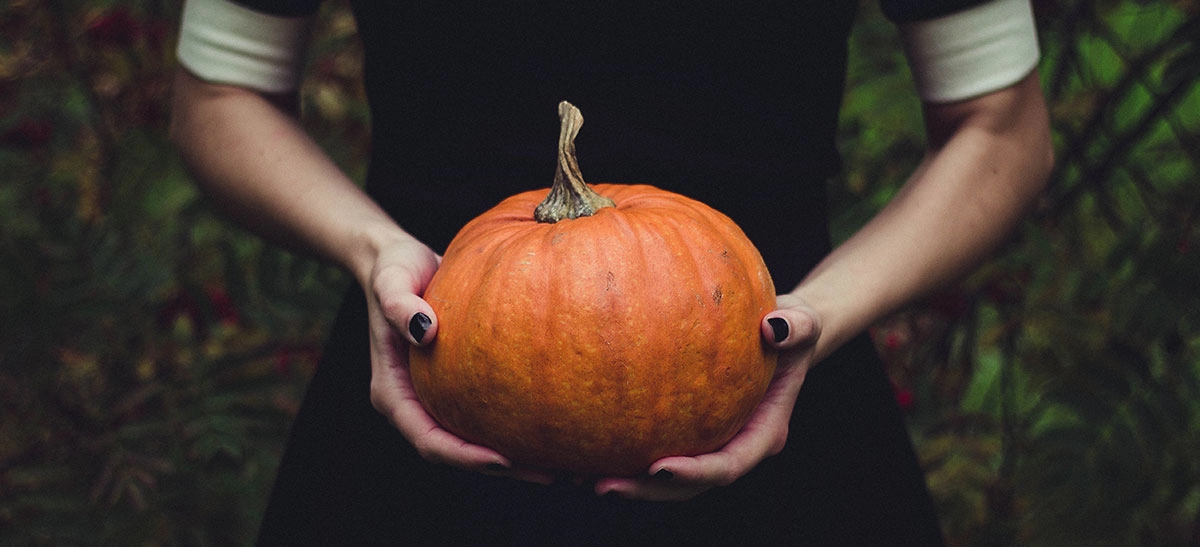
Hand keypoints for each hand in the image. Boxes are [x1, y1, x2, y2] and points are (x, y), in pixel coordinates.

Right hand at [363, 237, 553, 484]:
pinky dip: (519, 425)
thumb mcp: (391, 281)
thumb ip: (399, 305)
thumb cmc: (393, 269)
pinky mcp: (460, 386)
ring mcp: (439, 398)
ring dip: (518, 457)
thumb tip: (425, 331)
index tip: (503, 460)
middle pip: (459, 452)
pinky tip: (559, 424)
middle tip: (553, 474)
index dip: (464, 456)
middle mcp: (417, 404)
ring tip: (567, 462)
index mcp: (394, 394)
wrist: (400, 260)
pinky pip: (491, 414)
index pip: (429, 440)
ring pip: (477, 441)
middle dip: (504, 468)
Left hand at [593, 293, 821, 500]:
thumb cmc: (790, 327)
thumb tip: (774, 327)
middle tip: (603, 485)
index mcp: (763, 433)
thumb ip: (796, 326)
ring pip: (665, 476)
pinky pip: (651, 445)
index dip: (695, 474)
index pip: (728, 465)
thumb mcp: (803, 321)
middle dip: (647, 491)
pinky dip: (620, 450)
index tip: (659, 468)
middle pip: (689, 486)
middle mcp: (732, 445)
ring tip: (579, 476)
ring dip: (626, 480)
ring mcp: (707, 442)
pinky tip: (581, 444)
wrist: (778, 332)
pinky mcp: (685, 430)